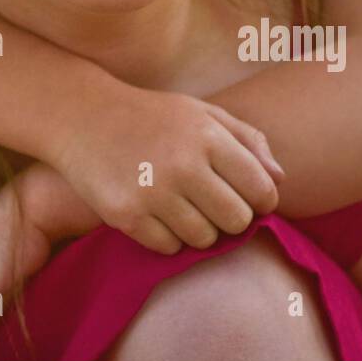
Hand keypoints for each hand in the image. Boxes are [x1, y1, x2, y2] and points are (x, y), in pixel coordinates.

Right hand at [46, 84, 283, 253]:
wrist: (81, 116)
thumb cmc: (150, 115)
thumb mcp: (200, 112)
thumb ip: (247, 139)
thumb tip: (280, 179)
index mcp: (207, 135)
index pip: (262, 190)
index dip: (261, 199)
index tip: (246, 196)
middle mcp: (183, 164)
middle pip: (237, 221)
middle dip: (230, 216)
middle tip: (210, 202)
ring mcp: (153, 192)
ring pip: (204, 239)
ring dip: (198, 228)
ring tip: (180, 203)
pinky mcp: (126, 214)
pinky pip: (169, 247)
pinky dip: (166, 235)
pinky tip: (154, 210)